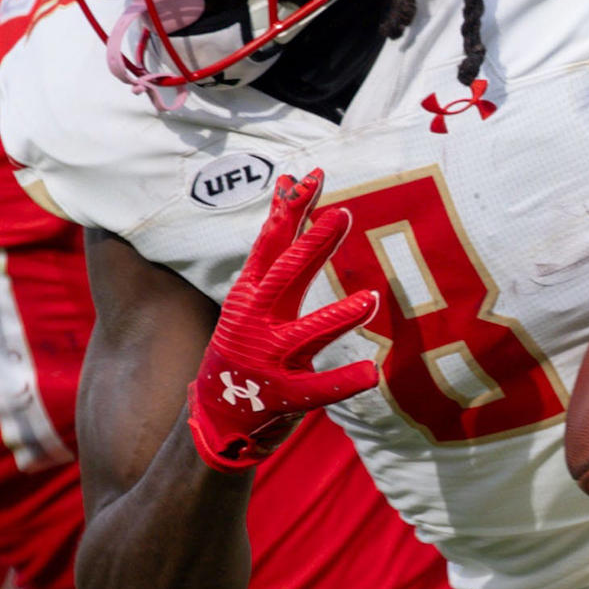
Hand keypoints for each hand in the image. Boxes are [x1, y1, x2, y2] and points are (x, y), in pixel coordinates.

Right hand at [187, 166, 380, 468]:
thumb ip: (278, 245)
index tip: (312, 179)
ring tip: (370, 299)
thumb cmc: (247, 339)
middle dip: (312, 247)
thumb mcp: (256, 292)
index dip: (291, 211)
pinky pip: (318, 388)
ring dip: (338, 317)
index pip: (271, 244)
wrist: (218, 410)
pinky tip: (370, 373)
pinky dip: (343, 381)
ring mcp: (269, 358)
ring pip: (307, 334)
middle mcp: (257, 321)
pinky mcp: (283, 394)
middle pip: (286, 278)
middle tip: (341, 216)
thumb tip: (290, 183)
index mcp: (250, 294)